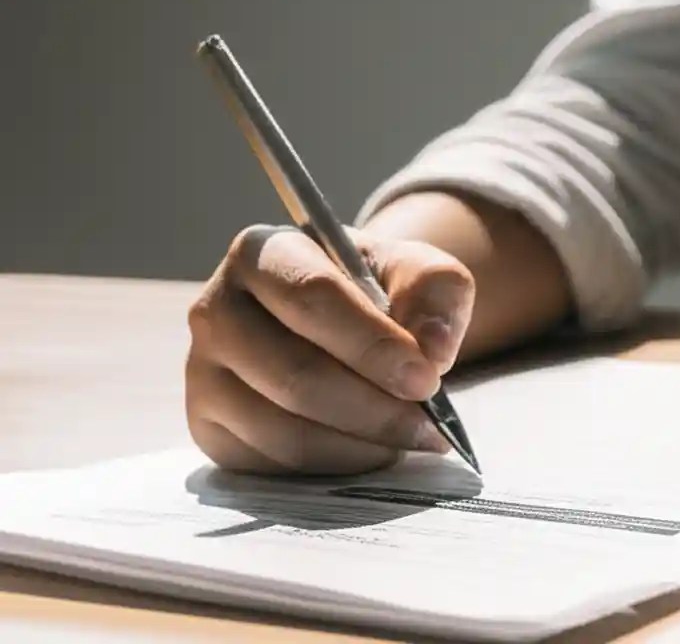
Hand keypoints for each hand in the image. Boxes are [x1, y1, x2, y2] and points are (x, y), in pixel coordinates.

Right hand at [185, 224, 474, 475]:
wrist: (339, 324)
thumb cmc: (375, 292)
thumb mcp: (416, 272)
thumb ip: (436, 292)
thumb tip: (432, 348)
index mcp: (263, 254)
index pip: (311, 299)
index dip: (371, 345)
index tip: (426, 380)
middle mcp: (216, 311)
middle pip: (294, 374)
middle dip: (374, 409)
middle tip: (430, 424)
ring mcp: (202, 374)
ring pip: (284, 430)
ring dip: (362, 444)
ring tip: (411, 437)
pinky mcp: (208, 428)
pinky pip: (274, 465)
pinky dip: (337, 466)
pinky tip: (374, 449)